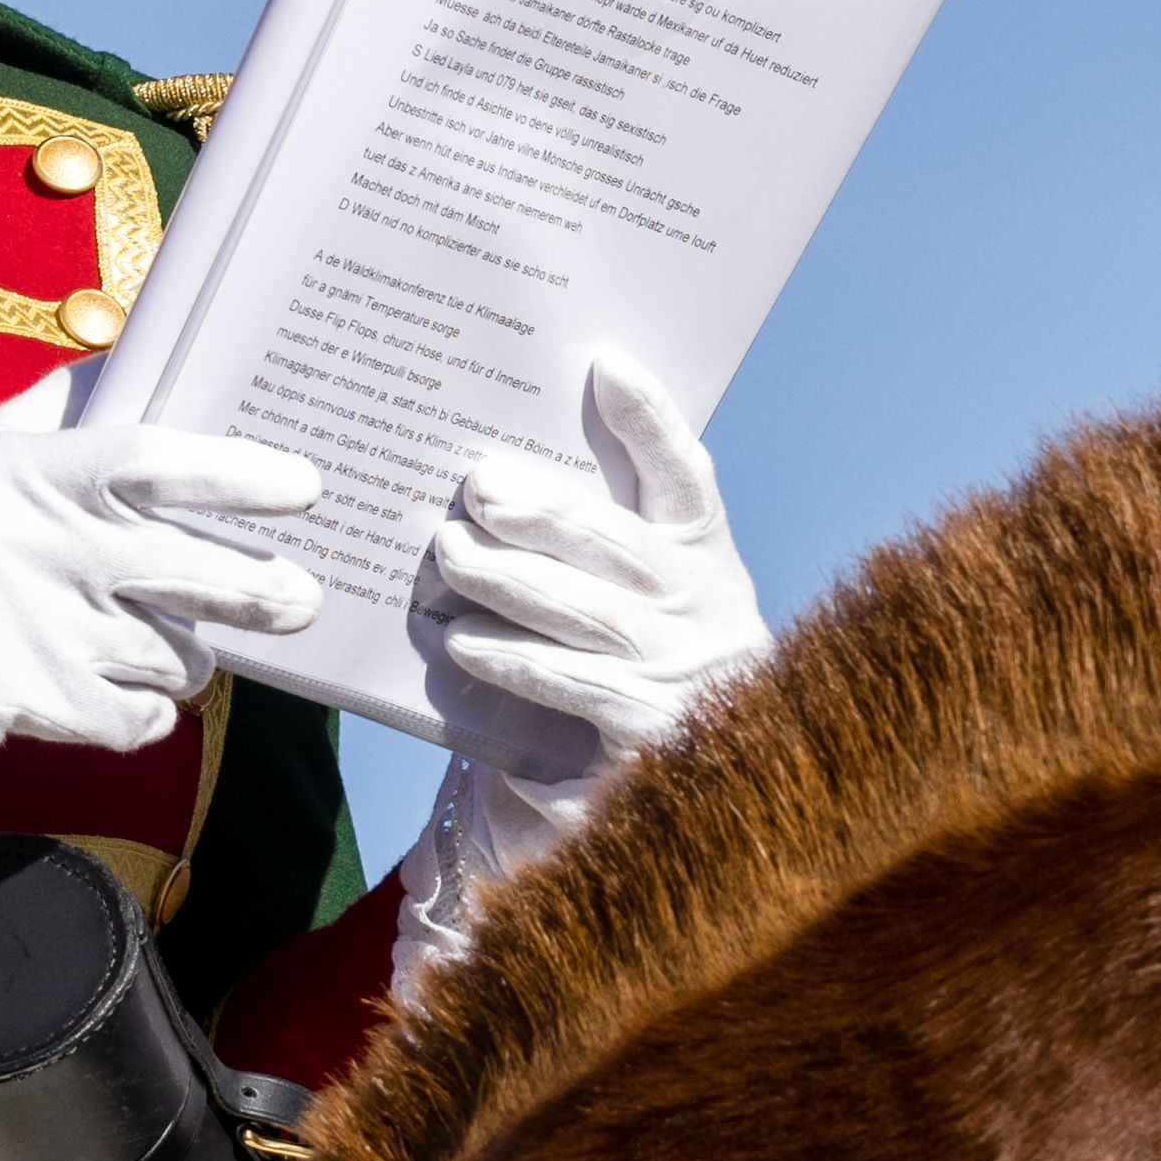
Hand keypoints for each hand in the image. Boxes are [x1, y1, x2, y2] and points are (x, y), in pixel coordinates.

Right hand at [0, 413, 323, 763]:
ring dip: (183, 657)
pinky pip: (135, 719)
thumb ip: (48, 423)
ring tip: (160, 644)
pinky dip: (144, 714)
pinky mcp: (22, 705)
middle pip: (199, 573)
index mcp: (28, 473)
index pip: (161, 461)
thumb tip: (128, 373)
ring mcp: (35, 631)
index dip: (244, 475)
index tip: (304, 486)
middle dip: (268, 590)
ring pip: (174, 655)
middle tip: (300, 595)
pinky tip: (120, 696)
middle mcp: (42, 547)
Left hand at [386, 352, 771, 991]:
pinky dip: (519, 665)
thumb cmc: (654, 669)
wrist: (711, 796)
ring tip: (449, 559)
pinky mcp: (654, 738)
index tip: (606, 364)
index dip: (653, 420)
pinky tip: (465, 647)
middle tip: (473, 489)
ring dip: (511, 583)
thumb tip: (537, 442)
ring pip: (590, 615)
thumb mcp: (649, 594)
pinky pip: (579, 691)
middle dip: (544, 510)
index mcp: (706, 560)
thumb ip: (601, 531)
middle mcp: (706, 610)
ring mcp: (686, 675)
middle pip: (620, 543)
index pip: (688, 479)